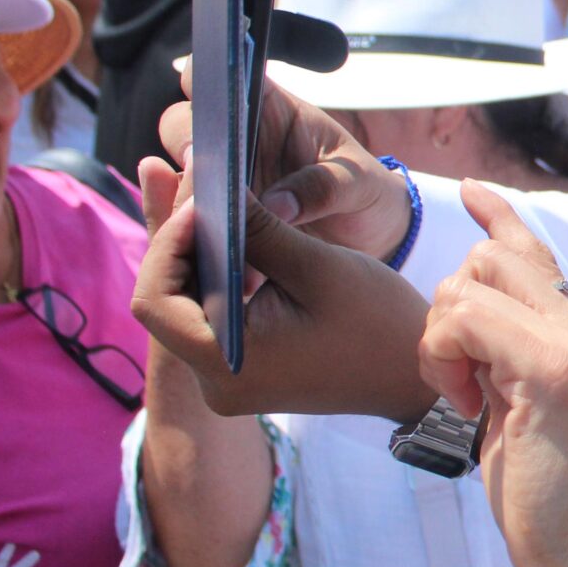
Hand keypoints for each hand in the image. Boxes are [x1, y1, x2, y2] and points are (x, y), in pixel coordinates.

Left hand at [130, 154, 433, 418]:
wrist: (413, 375)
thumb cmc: (376, 323)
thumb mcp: (317, 266)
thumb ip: (256, 227)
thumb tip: (210, 184)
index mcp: (228, 363)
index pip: (154, 300)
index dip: (166, 243)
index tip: (203, 203)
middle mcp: (215, 382)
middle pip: (163, 303)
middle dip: (178, 244)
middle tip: (204, 195)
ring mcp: (226, 381)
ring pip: (183, 308)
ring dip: (196, 258)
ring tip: (220, 212)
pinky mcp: (241, 373)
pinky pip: (208, 320)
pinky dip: (216, 280)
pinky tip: (234, 244)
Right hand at [161, 69, 411, 261]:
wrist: (370, 238)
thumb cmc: (364, 192)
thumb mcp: (358, 183)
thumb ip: (324, 186)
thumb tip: (278, 206)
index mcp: (269, 109)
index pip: (220, 77)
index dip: (203, 79)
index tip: (211, 108)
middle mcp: (235, 140)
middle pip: (181, 126)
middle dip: (189, 147)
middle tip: (207, 176)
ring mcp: (221, 180)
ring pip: (177, 179)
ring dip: (188, 201)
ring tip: (213, 227)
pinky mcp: (216, 220)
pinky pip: (186, 223)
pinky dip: (192, 237)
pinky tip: (210, 258)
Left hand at [420, 181, 567, 566]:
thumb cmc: (554, 499)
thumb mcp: (520, 415)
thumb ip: (507, 365)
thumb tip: (467, 332)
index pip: (534, 252)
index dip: (499, 217)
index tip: (472, 191)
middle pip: (487, 257)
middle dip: (446, 309)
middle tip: (458, 380)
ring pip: (467, 281)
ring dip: (441, 339)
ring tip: (465, 397)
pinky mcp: (550, 369)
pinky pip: (466, 319)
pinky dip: (446, 357)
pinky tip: (466, 404)